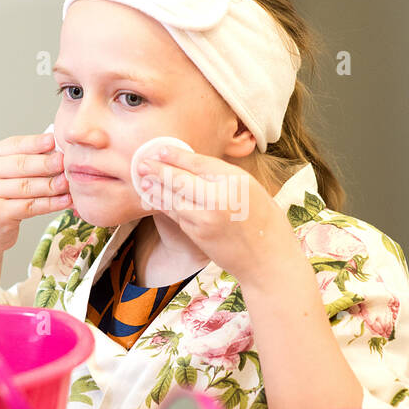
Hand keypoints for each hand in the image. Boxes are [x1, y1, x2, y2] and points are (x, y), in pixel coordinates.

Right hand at [0, 133, 71, 251]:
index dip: (35, 143)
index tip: (54, 140)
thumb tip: (59, 150)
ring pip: (26, 186)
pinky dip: (49, 203)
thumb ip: (31, 159)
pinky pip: (29, 206)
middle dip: (46, 163)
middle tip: (65, 162)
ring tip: (68, 182)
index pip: (15, 144)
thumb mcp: (12, 173)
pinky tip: (64, 201)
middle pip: (20, 165)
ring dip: (50, 185)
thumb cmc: (6, 195)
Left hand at [134, 146, 292, 282]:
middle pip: (180, 179)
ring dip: (156, 189)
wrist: (267, 259)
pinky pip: (177, 215)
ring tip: (143, 180)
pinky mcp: (198, 235)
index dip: (176, 155)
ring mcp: (205, 218)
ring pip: (174, 199)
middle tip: (141, 163)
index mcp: (235, 181)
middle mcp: (218, 198)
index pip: (198, 163)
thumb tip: (194, 165)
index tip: (160, 150)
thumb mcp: (250, 188)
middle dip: (158, 170)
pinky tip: (155, 199)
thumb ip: (224, 177)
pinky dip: (165, 205)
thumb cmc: (263, 220)